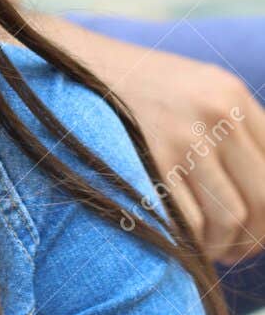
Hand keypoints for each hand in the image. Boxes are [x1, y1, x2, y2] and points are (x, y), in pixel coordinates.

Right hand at [32, 15, 264, 265]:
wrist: (70, 64)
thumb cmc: (135, 88)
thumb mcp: (194, 90)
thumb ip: (233, 131)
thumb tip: (261, 204)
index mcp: (231, 94)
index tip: (258, 231)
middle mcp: (214, 112)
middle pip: (262, 199)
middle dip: (254, 236)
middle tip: (238, 250)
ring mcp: (181, 135)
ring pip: (230, 217)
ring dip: (222, 246)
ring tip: (209, 248)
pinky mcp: (149, 159)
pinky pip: (190, 222)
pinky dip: (191, 242)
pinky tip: (182, 240)